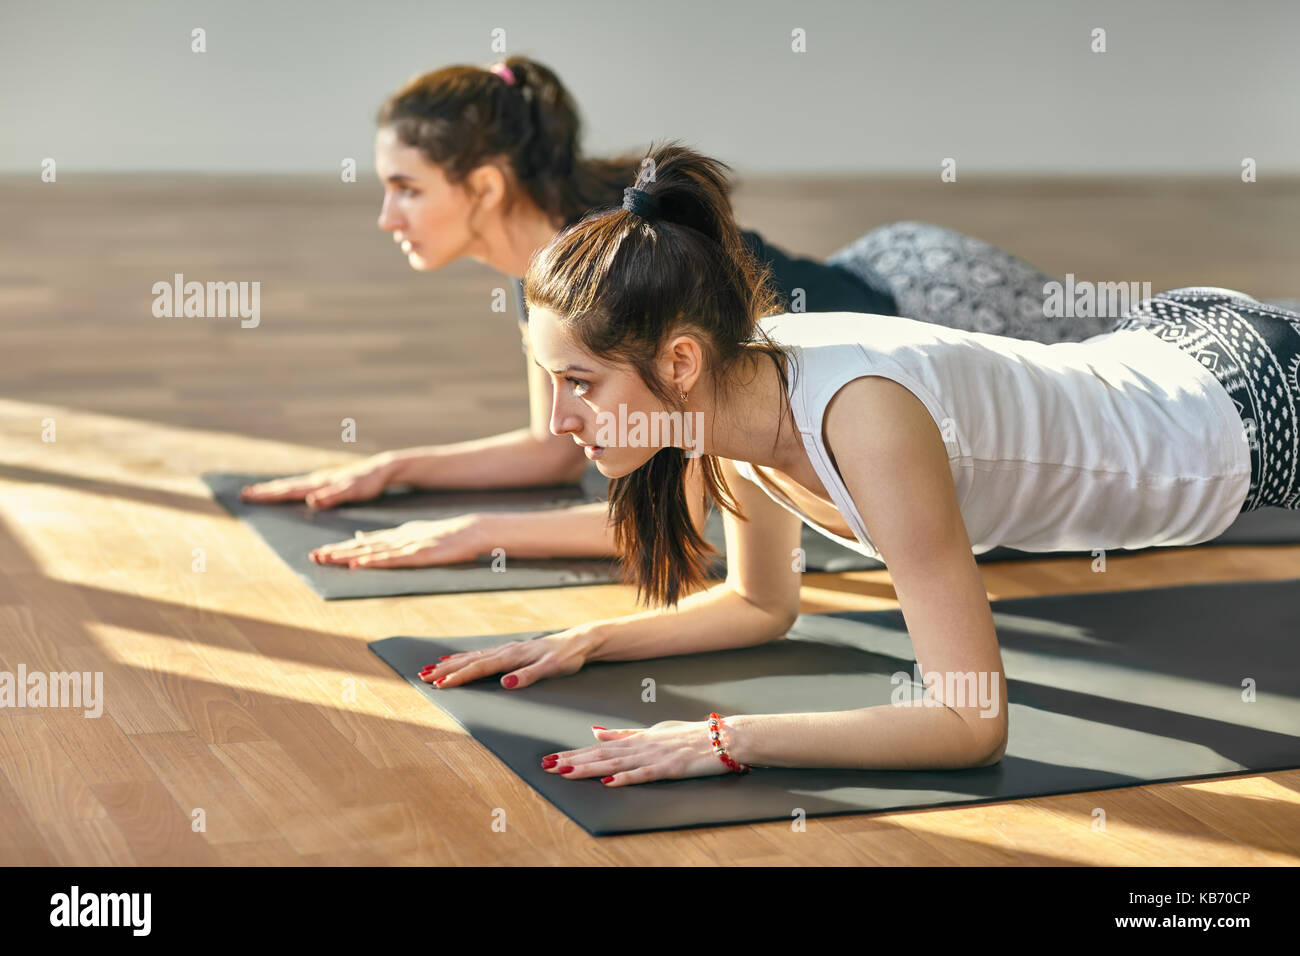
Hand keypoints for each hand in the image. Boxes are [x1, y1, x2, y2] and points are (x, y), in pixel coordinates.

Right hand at [239, 454, 397, 508]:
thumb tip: (310, 501)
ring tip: (258, 492)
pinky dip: (289, 488)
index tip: (248, 496)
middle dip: (265, 491)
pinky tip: (288, 492)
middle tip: (244, 494)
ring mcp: (322, 480)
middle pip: (286, 486)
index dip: (268, 494)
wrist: (382, 469)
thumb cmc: (369, 482)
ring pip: (293, 485)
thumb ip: (333, 496)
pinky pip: (302, 486)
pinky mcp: (327, 482)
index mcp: (319, 484)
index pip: (288, 490)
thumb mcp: (353, 491)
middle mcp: (317, 480)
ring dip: (274, 489)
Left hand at [311, 515, 485, 567]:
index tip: (321, 551)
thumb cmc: (448, 536)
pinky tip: (360, 564)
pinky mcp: (420, 555)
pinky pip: (393, 560)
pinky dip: (375, 562)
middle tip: (314, 556)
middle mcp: (399, 539)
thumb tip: (365, 537)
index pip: (364, 542)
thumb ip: (391, 537)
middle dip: (338, 551)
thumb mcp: (415, 534)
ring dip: (349, 556)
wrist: (473, 530)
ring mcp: (408, 546)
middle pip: (363, 546)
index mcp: (398, 535)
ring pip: (373, 552)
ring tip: (328, 559)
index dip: (342, 547)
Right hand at [417, 628, 598, 689]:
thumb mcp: (552, 668)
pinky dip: (465, 657)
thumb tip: (506, 683)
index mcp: (512, 656)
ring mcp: (508, 650)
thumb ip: (528, 676)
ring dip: (451, 663)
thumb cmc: (567, 657)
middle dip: (446, 669)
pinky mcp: (511, 651)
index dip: (458, 677)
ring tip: (431, 668)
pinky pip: (482, 655)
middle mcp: (506, 651)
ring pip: (473, 656)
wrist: (580, 641)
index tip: (439, 684)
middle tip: (423, 677)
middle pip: (470, 660)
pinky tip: (458, 659)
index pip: (479, 668)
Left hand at [542, 721, 735, 785]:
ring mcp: (656, 756)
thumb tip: (596, 730)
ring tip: (567, 772)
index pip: (600, 746)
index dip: (575, 752)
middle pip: (602, 754)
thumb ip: (625, 734)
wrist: (726, 737)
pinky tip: (610, 783)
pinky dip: (626, 778)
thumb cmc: (692, 735)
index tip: (552, 757)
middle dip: (573, 760)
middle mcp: (643, 745)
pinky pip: (645, 774)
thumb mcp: (655, 730)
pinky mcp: (671, 768)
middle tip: (548, 765)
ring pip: (616, 763)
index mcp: (639, 738)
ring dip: (590, 768)